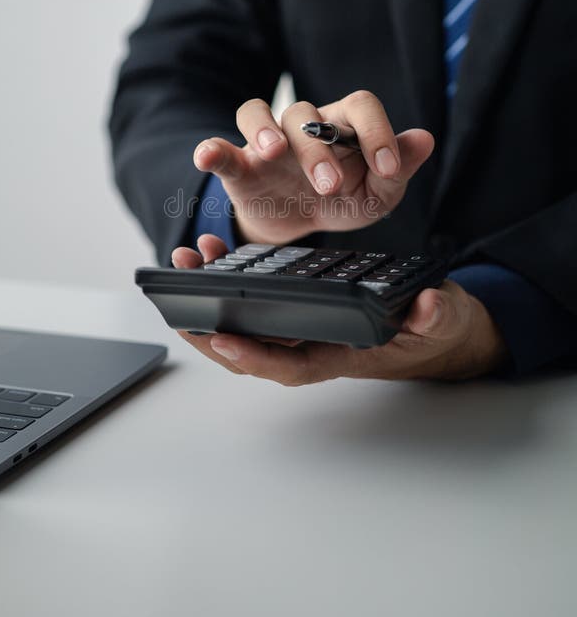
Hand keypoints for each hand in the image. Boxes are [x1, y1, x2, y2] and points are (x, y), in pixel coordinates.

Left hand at [172, 236, 508, 382]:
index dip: (255, 357)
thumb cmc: (433, 329)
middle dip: (209, 331)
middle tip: (175, 300)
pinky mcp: (304, 308)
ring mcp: (307, 329)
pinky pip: (261, 304)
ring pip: (249, 325)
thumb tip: (427, 306)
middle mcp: (316, 345)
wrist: (435, 327)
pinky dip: (234, 281)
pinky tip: (218, 252)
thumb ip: (435, 315)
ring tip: (189, 261)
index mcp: (342, 353)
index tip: (222, 339)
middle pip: (253, 350)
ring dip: (212, 300)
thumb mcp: (442, 320)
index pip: (291, 364)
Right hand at [192, 90, 433, 243]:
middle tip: (329, 187)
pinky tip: (207, 154)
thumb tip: (424, 138)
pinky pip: (221, 148)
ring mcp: (268, 143)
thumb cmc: (342, 198)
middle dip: (319, 150)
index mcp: (343, 126)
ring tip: (274, 152)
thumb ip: (399, 167)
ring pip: (260, 114)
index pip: (360, 105)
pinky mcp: (240, 166)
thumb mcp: (378, 192)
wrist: (302, 224)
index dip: (376, 131)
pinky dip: (211, 148)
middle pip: (306, 112)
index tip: (387, 169)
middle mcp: (304, 125)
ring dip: (266, 130)